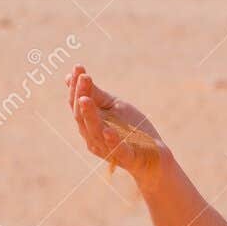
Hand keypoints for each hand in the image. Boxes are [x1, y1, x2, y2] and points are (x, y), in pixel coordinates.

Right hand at [66, 64, 168, 189]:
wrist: (154, 155)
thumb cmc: (131, 129)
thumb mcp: (114, 106)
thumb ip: (96, 94)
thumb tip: (72, 74)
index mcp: (89, 124)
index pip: (77, 105)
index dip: (75, 88)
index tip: (78, 68)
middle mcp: (93, 137)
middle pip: (82, 117)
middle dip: (80, 96)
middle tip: (82, 78)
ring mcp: (108, 149)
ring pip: (95, 132)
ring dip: (90, 115)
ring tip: (85, 99)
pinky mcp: (126, 157)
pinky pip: (117, 150)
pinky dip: (112, 141)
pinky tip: (109, 130)